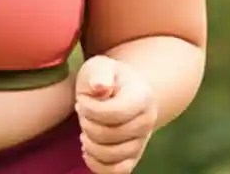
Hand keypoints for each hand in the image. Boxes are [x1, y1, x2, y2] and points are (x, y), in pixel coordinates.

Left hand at [74, 55, 157, 173]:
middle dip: (87, 124)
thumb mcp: (100, 66)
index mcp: (142, 97)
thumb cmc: (106, 77)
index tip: (82, 99)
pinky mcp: (133, 157)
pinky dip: (97, 165)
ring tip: (85, 128)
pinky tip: (87, 149)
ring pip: (112, 156)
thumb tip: (99, 87)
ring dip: (90, 144)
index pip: (112, 113)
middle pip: (110, 136)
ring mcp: (142, 142)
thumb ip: (99, 74)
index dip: (89, 109)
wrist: (122, 90)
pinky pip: (117, 171)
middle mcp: (147, 122)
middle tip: (83, 112)